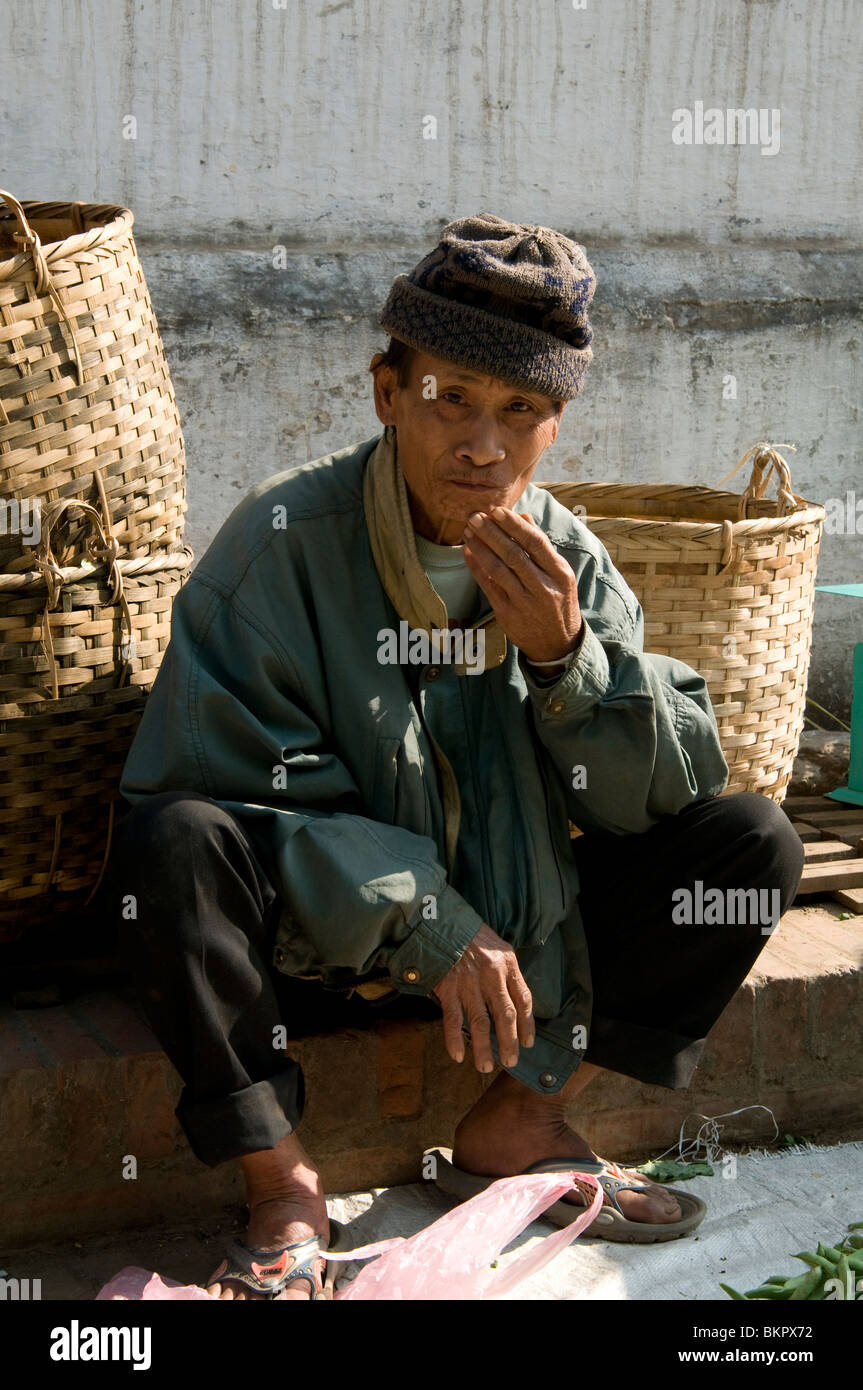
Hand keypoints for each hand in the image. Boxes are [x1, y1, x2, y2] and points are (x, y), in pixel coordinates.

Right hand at [432, 923, 534, 1071]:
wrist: (441, 923)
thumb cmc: (472, 936)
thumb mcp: (498, 948)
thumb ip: (507, 973)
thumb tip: (515, 1003)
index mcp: (508, 965)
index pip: (524, 1000)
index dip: (527, 1025)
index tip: (528, 1043)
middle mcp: (492, 975)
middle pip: (506, 1016)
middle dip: (509, 1042)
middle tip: (511, 1062)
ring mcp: (469, 983)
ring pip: (480, 1023)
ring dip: (484, 1048)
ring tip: (486, 1067)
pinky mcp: (448, 987)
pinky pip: (453, 1019)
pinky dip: (454, 1039)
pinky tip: (458, 1056)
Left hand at [462, 507, 582, 663]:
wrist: (558, 643)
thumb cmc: (559, 601)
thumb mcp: (561, 574)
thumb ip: (542, 546)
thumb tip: (524, 517)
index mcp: (560, 573)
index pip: (535, 543)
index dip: (514, 526)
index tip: (497, 510)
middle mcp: (543, 588)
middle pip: (514, 555)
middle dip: (492, 533)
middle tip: (475, 516)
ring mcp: (524, 602)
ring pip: (498, 570)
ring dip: (480, 548)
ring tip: (468, 531)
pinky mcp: (507, 614)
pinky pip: (489, 587)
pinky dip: (476, 569)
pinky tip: (468, 553)